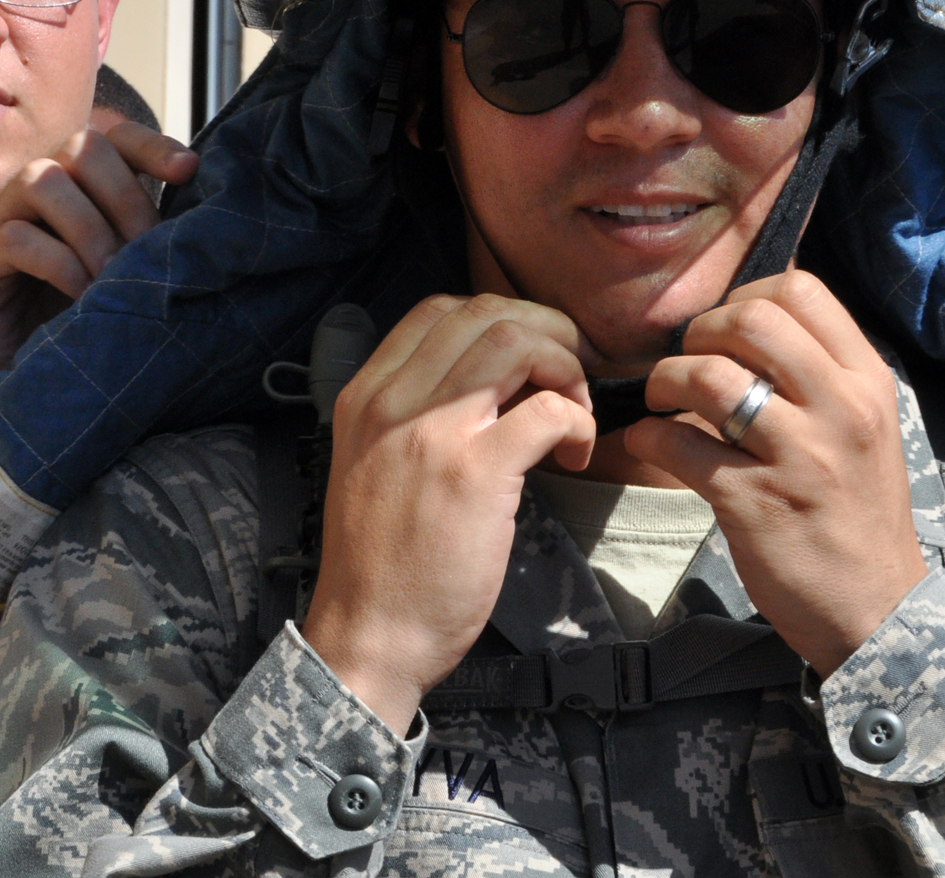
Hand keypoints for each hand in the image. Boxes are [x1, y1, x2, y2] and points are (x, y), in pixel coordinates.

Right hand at [0, 123, 196, 388]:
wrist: (29, 411)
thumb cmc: (87, 344)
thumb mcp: (132, 286)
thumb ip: (155, 245)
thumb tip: (212, 220)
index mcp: (75, 196)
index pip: (110, 139)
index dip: (150, 146)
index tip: (189, 172)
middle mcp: (30, 201)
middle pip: (78, 147)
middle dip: (124, 195)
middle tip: (146, 251)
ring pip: (40, 180)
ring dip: (90, 227)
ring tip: (113, 277)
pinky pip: (12, 237)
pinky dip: (57, 261)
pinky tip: (83, 297)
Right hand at [301, 294, 597, 734]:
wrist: (368, 634)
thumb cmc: (381, 562)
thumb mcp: (372, 464)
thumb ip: (413, 416)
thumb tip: (492, 383)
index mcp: (365, 394)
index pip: (438, 310)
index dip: (499, 320)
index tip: (528, 363)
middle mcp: (392, 401)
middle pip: (485, 314)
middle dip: (546, 334)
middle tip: (567, 382)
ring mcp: (432, 433)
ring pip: (517, 343)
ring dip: (565, 369)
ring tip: (575, 416)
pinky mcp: (475, 474)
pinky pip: (548, 410)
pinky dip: (579, 422)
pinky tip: (576, 456)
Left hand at [623, 270, 925, 678]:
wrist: (877, 608)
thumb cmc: (857, 513)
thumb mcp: (866, 427)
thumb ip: (820, 374)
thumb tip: (751, 319)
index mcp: (867, 382)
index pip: (802, 290)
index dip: (745, 296)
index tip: (724, 330)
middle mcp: (840, 409)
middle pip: (751, 320)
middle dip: (699, 332)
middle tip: (687, 363)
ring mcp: (799, 456)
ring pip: (709, 377)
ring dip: (665, 380)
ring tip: (661, 400)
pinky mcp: (754, 502)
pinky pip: (678, 444)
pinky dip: (648, 436)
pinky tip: (649, 443)